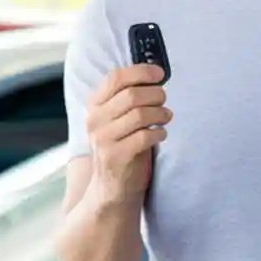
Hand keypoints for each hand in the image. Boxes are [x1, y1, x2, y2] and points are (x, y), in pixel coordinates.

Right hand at [86, 64, 171, 200]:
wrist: (111, 188)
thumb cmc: (122, 147)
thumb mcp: (116, 120)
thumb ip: (128, 98)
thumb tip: (154, 75)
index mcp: (94, 105)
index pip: (116, 78)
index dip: (141, 72)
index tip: (159, 74)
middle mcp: (95, 120)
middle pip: (131, 95)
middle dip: (155, 95)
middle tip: (164, 101)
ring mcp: (103, 139)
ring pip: (140, 114)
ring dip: (160, 113)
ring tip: (166, 117)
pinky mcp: (116, 157)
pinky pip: (144, 136)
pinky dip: (158, 132)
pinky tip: (160, 134)